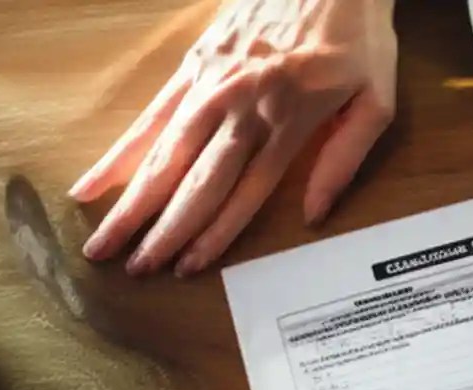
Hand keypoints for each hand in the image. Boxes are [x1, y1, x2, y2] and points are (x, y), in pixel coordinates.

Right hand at [70, 0, 397, 276]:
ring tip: (103, 242)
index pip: (245, 192)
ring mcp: (212, 84)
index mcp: (290, 121)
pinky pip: (151, 115)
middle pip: (196, 181)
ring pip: (164, 154)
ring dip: (132, 202)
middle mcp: (243, 106)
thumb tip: (314, 214)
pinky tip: (96, 182)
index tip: (187, 267)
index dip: (214, 234)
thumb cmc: (357, 37)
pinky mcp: (194, 64)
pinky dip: (122, 152)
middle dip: (162, 231)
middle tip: (131, 269)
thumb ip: (345, 158)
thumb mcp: (376, 100)